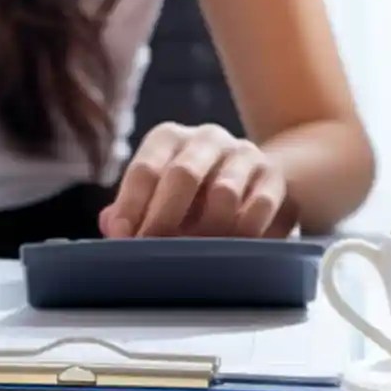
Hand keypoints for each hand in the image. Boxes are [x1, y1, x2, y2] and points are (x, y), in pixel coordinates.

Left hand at [99, 123, 296, 238]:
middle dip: (165, 217)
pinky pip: (261, 210)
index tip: (123, 237)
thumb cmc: (187, 193)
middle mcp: (207, 138)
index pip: (145, 169)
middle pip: (183, 174)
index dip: (131, 207)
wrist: (249, 176)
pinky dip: (244, 235)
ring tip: (196, 252)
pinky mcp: (276, 179)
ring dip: (207, 229)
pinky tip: (233, 249)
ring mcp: (246, 155)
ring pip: (225, 194)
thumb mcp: (154, 194)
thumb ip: (130, 209)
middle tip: (155, 248)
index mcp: (169, 138)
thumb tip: (113, 227)